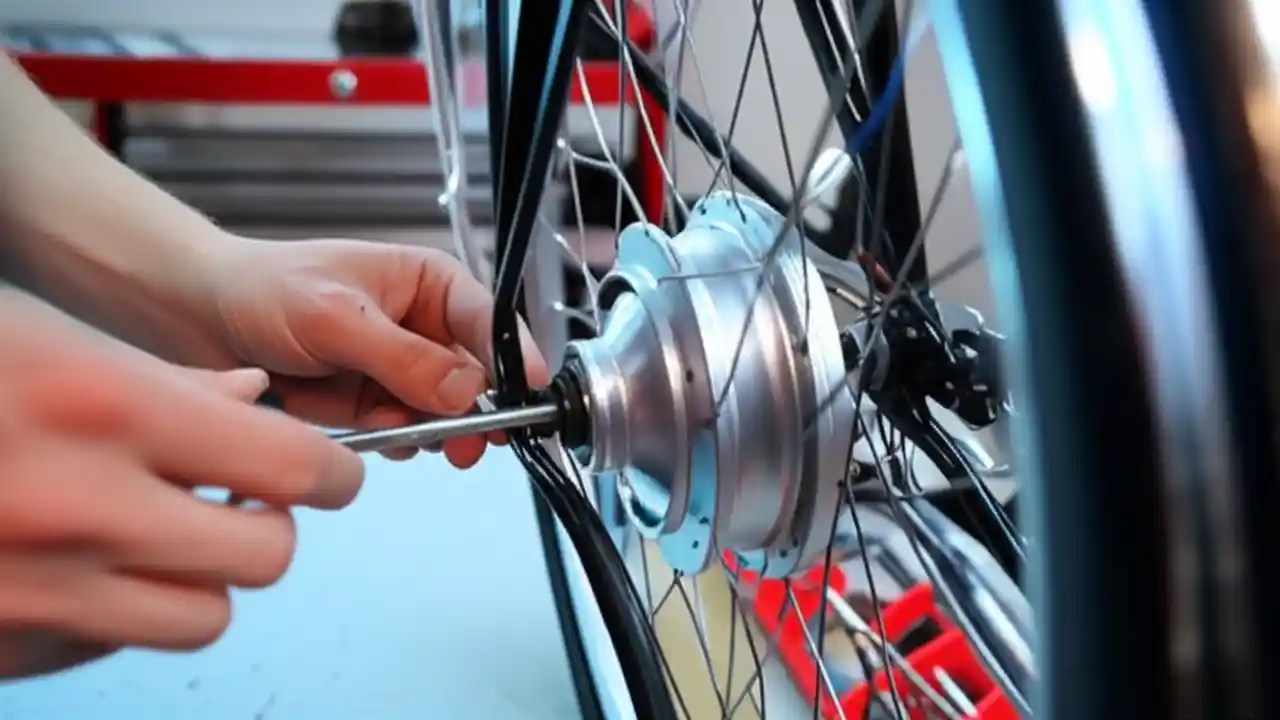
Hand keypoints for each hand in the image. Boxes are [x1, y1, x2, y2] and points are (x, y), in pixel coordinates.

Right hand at [0, 291, 362, 677]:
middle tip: (244, 496)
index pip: (291, 466)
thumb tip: (248, 399)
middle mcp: (79, 510)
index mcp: (101, 406)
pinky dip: (118, 612)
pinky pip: (109, 647)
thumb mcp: (40, 333)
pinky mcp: (2, 647)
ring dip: (203, 577)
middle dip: (268, 524)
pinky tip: (80, 562)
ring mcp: (34, 592)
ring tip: (163, 531)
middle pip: (266, 556)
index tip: (334, 470)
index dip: (333, 471)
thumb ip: (163, 377)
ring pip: (202, 617)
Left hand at [202, 236, 548, 467]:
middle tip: (470, 443)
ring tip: (407, 433)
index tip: (528, 396)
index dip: (514, 360)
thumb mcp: (335, 317)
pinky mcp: (378, 400)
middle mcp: (425, 324)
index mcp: (429, 283)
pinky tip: (378, 433)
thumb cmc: (264, 290)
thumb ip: (403, 356)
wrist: (199, 317)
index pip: (490, 321)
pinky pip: (411, 429)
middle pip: (479, 374)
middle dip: (475, 409)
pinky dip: (401, 438)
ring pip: (448, 409)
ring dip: (434, 428)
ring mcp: (403, 366)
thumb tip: (467, 388)